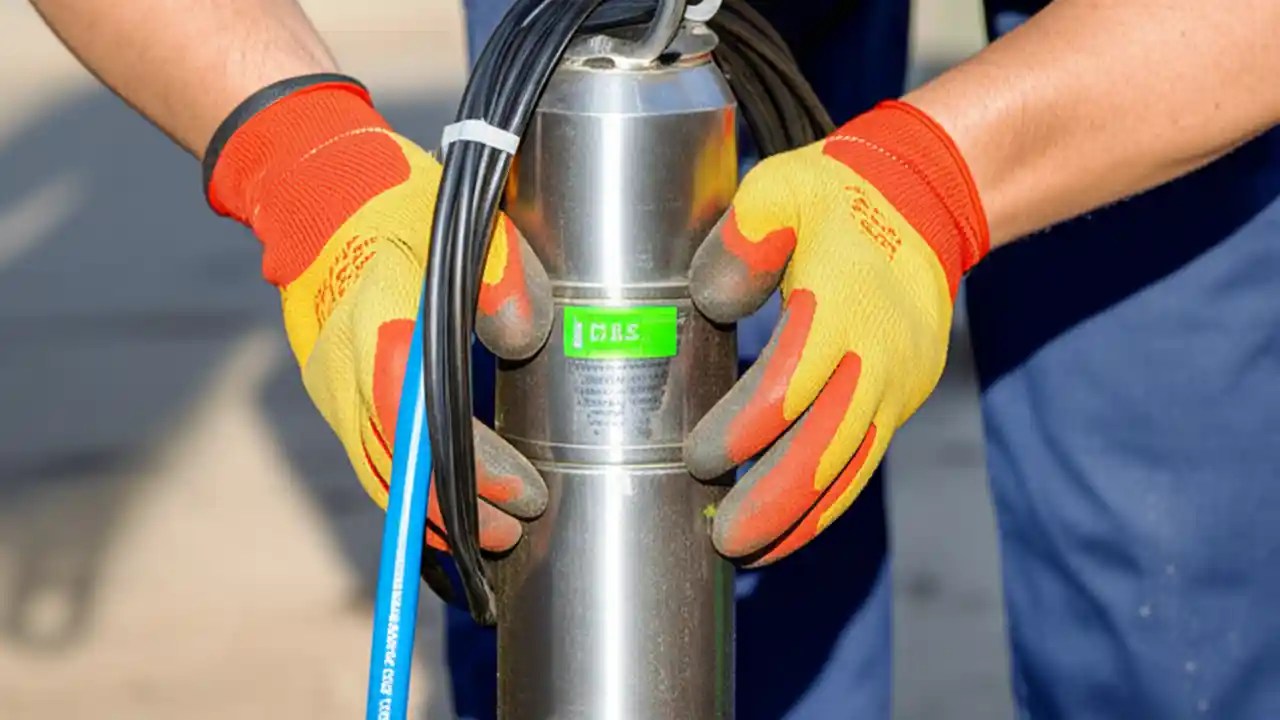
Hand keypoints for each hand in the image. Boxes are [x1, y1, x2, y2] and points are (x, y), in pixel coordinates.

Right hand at [207, 78, 552, 551]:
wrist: (311, 185)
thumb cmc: (394, 199)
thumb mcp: (462, 219)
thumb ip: (502, 276)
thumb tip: (522, 340)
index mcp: (383, 330)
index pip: (428, 428)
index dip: (477, 473)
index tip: (525, 496)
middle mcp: (348, 369)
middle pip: (399, 468)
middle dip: (457, 512)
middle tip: (510, 534)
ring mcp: (330, 380)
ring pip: (377, 468)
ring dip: (428, 509)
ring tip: (482, 533)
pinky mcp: (327, 383)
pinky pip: (365, 449)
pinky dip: (402, 484)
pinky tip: (435, 500)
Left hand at [685, 100, 988, 565]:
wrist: (924, 199)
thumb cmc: (836, 195)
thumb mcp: (780, 187)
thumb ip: (742, 238)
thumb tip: (713, 301)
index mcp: (842, 304)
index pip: (791, 386)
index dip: (745, 430)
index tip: (700, 456)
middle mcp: (877, 354)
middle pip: (827, 446)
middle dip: (774, 501)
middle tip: (724, 538)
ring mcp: (897, 383)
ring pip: (851, 468)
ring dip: (802, 517)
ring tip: (750, 552)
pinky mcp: (903, 398)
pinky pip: (865, 462)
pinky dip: (830, 504)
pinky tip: (792, 530)